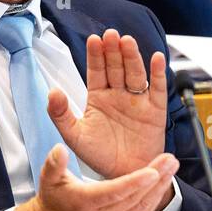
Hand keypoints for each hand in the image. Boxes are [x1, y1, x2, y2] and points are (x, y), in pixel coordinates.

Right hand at [13, 145, 178, 210]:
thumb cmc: (54, 199)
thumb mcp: (48, 179)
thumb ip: (54, 164)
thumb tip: (60, 150)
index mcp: (84, 202)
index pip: (114, 193)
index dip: (134, 182)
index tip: (152, 171)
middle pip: (134, 198)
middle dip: (155, 179)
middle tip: (170, 160)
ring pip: (142, 206)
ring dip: (160, 187)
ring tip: (172, 167)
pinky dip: (155, 198)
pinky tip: (165, 182)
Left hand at [47, 30, 168, 179]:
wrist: (124, 175)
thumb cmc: (100, 156)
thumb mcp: (74, 136)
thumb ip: (60, 114)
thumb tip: (52, 91)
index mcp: (98, 97)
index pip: (97, 71)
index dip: (96, 55)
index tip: (94, 40)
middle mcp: (118, 94)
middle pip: (116, 67)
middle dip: (114, 51)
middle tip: (111, 35)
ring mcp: (137, 100)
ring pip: (135, 73)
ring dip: (132, 57)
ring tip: (128, 42)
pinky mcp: (155, 110)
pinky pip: (157, 88)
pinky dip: (158, 73)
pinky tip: (157, 58)